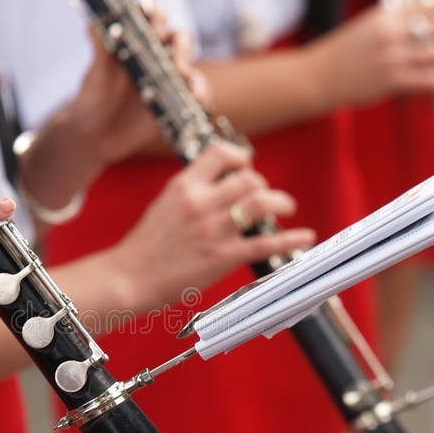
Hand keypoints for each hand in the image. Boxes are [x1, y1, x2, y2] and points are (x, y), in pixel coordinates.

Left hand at [19, 11, 206, 220]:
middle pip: (181, 39)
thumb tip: (93, 25)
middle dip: (183, 49)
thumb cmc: (93, 98)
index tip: (155, 31)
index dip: (158, 17)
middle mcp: (157, 55)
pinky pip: (198, 95)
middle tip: (177, 68)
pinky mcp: (178, 102)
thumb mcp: (96, 73)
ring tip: (190, 92)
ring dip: (195, 77)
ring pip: (192, 68)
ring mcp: (170, 79)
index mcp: (137, 40)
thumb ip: (100, 48)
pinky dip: (202, 97)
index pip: (154, 17)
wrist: (97, 135)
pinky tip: (198, 103)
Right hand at [101, 141, 314, 310]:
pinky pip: (265, 243)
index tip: (246, 167)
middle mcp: (200, 203)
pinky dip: (290, 240)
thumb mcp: (163, 206)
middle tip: (265, 197)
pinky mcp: (222, 257)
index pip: (220, 154)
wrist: (129, 278)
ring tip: (286, 208)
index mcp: (183, 186)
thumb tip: (220, 186)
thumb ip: (192, 193)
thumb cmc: (144, 248)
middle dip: (263, 186)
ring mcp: (213, 230)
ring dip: (281, 202)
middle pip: (249, 179)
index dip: (241, 157)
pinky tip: (304, 237)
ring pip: (261, 203)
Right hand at [309, 0, 433, 105]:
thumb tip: (423, 26)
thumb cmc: (341, 55)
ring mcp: (391, 56)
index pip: (425, 6)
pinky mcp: (390, 79)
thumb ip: (393, 24)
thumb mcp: (366, 29)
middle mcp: (391, 32)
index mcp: (385, 15)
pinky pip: (426, 78)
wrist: (316, 77)